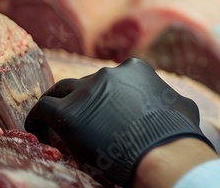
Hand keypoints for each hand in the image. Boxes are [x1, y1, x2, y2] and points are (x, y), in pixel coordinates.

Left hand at [25, 58, 213, 186]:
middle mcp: (109, 73)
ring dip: (58, 106)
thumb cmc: (178, 134)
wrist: (164, 151)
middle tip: (81, 122)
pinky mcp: (69, 112)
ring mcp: (88, 90)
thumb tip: (176, 104)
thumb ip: (170, 99)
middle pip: (85, 84)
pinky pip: (43, 109)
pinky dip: (37, 119)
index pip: (112, 78)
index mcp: (135, 69)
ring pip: (61, 92)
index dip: (105, 97)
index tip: (104, 113)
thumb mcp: (182, 106)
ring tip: (53, 126)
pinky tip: (38, 131)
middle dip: (82, 101)